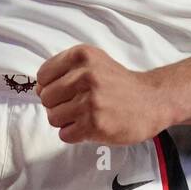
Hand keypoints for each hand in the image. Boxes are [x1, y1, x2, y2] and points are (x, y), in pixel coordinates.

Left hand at [37, 45, 162, 144]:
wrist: (152, 100)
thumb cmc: (119, 82)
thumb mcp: (94, 61)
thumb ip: (66, 68)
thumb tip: (38, 88)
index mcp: (82, 56)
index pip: (43, 75)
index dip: (49, 86)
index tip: (63, 91)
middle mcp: (85, 75)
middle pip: (46, 98)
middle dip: (57, 105)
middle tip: (76, 105)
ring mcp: (89, 101)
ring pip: (53, 117)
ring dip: (65, 120)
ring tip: (83, 116)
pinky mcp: (94, 124)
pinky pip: (64, 134)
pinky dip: (73, 133)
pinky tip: (88, 126)